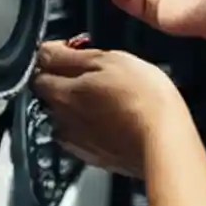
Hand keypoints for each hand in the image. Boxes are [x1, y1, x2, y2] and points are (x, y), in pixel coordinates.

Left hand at [31, 41, 189, 178]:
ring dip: (77, 105)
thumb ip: (72, 55)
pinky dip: (89, 126)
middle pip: (50, 93)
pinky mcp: (94, 157)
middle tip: (94, 72)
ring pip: (65, 116)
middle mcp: (62, 119)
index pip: (40, 67)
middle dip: (64, 79)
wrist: (165, 143)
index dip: (55, 53)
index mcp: (62, 93)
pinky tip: (111, 120)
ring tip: (106, 97)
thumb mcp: (109, 60)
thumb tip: (47, 51)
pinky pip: (81, 136)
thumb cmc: (144, 98)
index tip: (73, 49)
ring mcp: (77, 141)